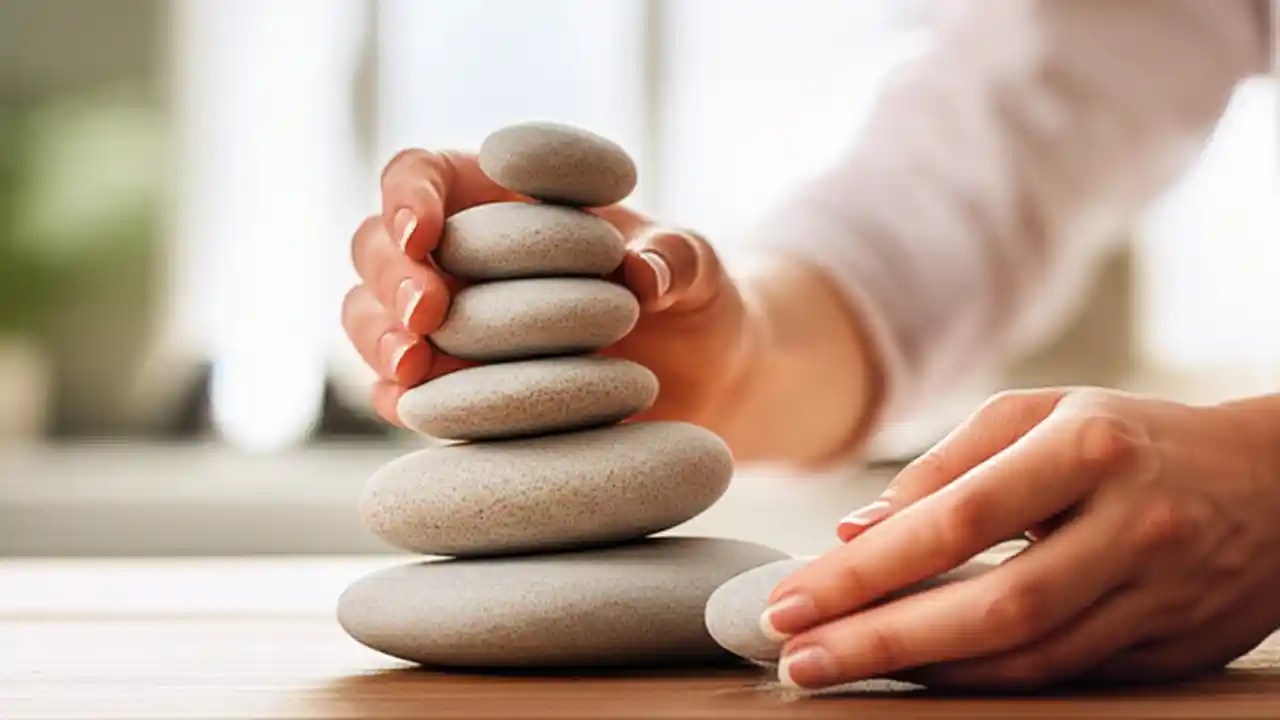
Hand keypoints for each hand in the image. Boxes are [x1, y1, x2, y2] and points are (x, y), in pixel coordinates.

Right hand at [341, 148, 750, 428]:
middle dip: (388, 274)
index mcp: (501, 199)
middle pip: (376, 245)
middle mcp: (459, 260)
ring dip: (376, 336)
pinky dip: (398, 398)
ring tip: (411, 363)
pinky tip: (416, 408)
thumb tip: (644, 272)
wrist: (705, 381)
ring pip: (369, 318)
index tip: (425, 229)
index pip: (421, 174)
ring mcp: (447, 330)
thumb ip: (677, 256)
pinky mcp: (453, 396)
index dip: (407, 194)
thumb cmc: (693, 298)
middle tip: (426, 310)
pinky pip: (398, 394)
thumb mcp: (699, 267)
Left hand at [763, 388, 1279, 689]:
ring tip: (841, 670)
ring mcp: (1160, 594)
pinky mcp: (1172, 649)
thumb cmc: (1129, 436)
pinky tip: (922, 676)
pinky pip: (1062, 677)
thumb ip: (944, 468)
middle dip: (880, 639)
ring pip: (1028, 656)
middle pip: (991, 604)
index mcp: (1091, 448)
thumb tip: (854, 532)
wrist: (1274, 484)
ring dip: (924, 671)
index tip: (792, 597)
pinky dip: (984, 682)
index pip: (958, 520)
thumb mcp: (1040, 416)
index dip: (868, 569)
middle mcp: (1133, 524)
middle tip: (799, 657)